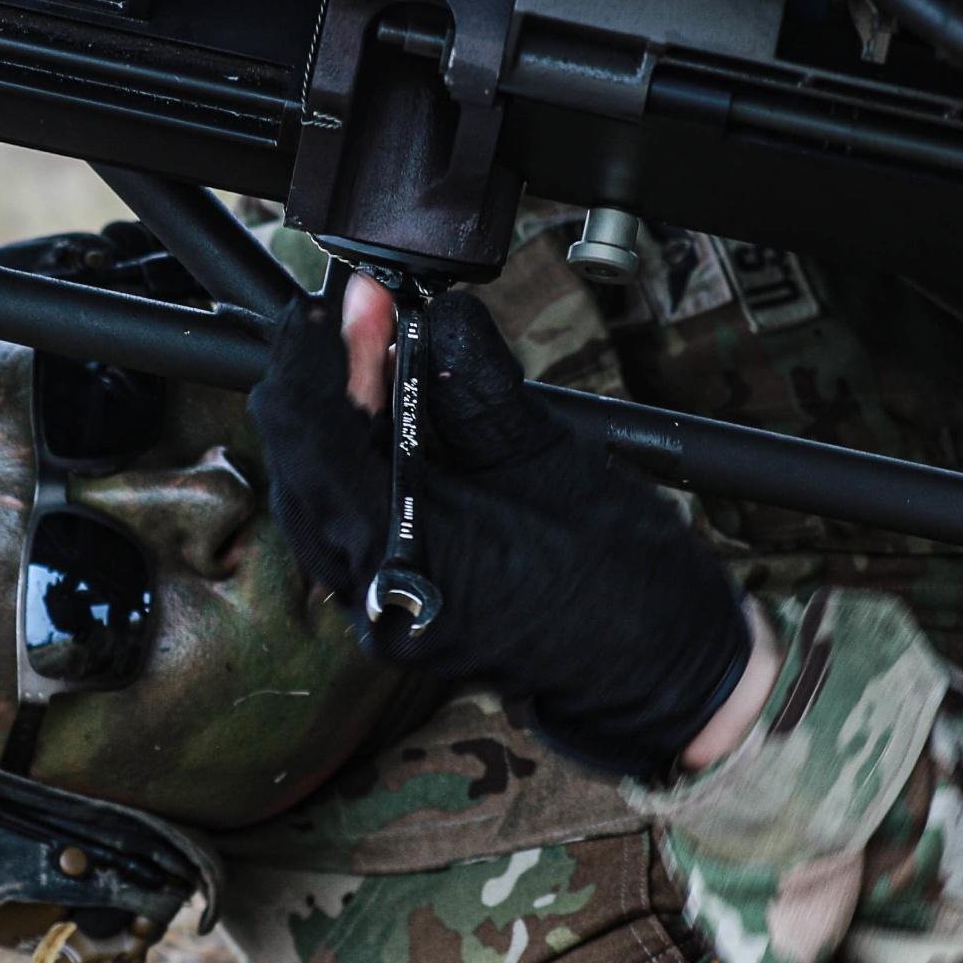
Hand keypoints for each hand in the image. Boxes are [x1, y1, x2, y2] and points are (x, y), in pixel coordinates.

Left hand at [248, 274, 767, 779]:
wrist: (664, 663)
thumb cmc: (623, 577)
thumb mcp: (549, 458)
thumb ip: (476, 384)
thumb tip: (440, 316)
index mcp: (404, 556)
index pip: (314, 439)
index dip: (322, 355)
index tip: (353, 299)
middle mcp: (373, 593)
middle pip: (299, 465)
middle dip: (322, 377)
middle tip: (362, 310)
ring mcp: (379, 606)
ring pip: (314, 492)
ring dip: (334, 415)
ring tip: (373, 347)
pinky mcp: (395, 603)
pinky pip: (347, 519)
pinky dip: (357, 459)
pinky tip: (384, 413)